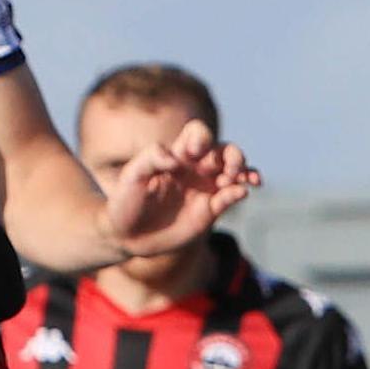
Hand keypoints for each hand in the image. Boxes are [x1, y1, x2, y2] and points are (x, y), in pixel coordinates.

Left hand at [95, 120, 261, 260]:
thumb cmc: (126, 201)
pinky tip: (239, 193)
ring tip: (241, 179)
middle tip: (230, 168)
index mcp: (177, 155)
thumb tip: (177, 159)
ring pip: (234, 171)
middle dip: (233, 155)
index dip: (202, 137)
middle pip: (224, 150)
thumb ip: (151, 158)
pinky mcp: (209, 211)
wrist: (127, 236)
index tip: (192, 154)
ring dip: (243, 170)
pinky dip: (239, 192)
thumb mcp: (131, 176)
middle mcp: (194, 169)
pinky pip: (231, 196)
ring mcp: (204, 189)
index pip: (198, 133)